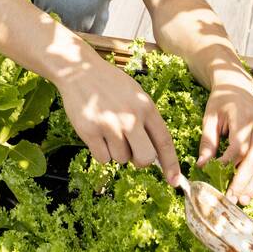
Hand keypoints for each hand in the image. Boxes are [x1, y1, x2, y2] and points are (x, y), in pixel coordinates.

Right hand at [58, 58, 181, 183]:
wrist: (78, 70)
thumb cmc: (110, 84)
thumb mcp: (136, 94)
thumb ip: (146, 120)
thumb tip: (155, 154)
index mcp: (146, 106)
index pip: (164, 142)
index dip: (171, 164)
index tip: (174, 181)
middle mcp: (130, 117)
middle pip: (145, 159)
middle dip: (139, 160)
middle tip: (131, 150)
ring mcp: (110, 125)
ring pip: (121, 159)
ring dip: (115, 151)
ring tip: (107, 129)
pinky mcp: (90, 131)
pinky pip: (103, 159)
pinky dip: (100, 151)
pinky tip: (96, 133)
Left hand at [197, 76, 252, 204]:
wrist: (238, 85)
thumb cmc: (222, 102)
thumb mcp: (210, 117)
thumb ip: (207, 141)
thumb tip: (202, 165)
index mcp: (244, 117)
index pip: (238, 146)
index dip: (228, 164)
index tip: (215, 176)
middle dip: (244, 180)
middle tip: (233, 198)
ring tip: (245, 199)